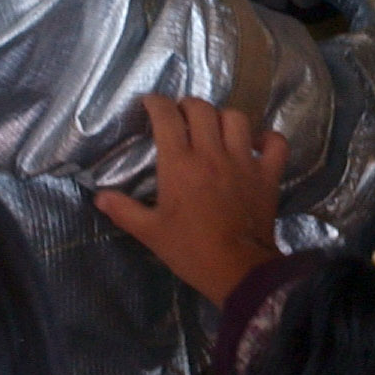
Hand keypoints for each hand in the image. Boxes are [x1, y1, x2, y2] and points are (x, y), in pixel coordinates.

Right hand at [95, 95, 285, 304]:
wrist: (237, 271)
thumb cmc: (190, 250)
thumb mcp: (150, 232)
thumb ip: (124, 210)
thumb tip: (99, 197)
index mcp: (180, 164)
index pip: (167, 116)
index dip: (156, 103)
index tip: (150, 104)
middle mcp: (212, 154)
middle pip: (201, 108)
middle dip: (187, 105)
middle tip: (180, 117)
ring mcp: (244, 161)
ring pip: (236, 118)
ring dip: (222, 117)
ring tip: (214, 127)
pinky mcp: (268, 174)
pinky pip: (275, 142)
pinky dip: (267, 137)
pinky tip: (255, 143)